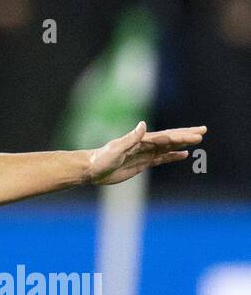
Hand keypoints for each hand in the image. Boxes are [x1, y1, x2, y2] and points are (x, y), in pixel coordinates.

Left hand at [87, 122, 205, 185]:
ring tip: (197, 140)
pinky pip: (160, 159)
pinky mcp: (141, 164)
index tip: (196, 135)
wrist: (91, 170)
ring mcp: (144, 154)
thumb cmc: (101, 159)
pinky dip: (172, 156)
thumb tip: (144, 125)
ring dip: (182, 144)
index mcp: (141, 140)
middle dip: (186, 135)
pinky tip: (182, 155)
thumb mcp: (116, 148)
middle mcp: (144, 145)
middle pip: (170, 139)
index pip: (165, 137)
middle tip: (203, 131)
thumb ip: (131, 138)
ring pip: (167, 148)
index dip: (181, 136)